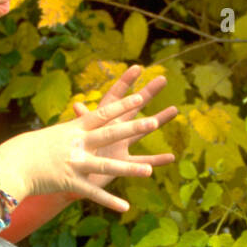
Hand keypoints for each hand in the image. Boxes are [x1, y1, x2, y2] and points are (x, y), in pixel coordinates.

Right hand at [0, 91, 173, 211]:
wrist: (12, 164)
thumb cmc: (29, 149)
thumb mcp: (53, 135)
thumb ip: (71, 132)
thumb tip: (77, 123)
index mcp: (74, 129)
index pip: (102, 114)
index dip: (122, 107)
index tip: (139, 99)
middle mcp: (77, 143)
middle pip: (109, 133)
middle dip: (133, 128)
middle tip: (153, 122)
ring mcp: (74, 163)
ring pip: (106, 165)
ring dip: (128, 169)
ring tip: (149, 171)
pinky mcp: (70, 183)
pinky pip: (92, 193)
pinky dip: (109, 202)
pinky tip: (125, 207)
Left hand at [70, 64, 176, 189]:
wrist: (72, 179)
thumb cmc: (71, 155)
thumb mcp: (75, 138)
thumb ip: (81, 122)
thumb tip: (77, 105)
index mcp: (101, 121)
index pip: (115, 97)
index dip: (125, 82)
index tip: (138, 67)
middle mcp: (114, 129)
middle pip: (134, 108)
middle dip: (148, 93)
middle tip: (163, 79)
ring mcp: (121, 146)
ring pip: (143, 131)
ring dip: (159, 120)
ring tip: (175, 109)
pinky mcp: (124, 165)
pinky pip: (143, 161)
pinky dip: (157, 160)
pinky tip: (172, 157)